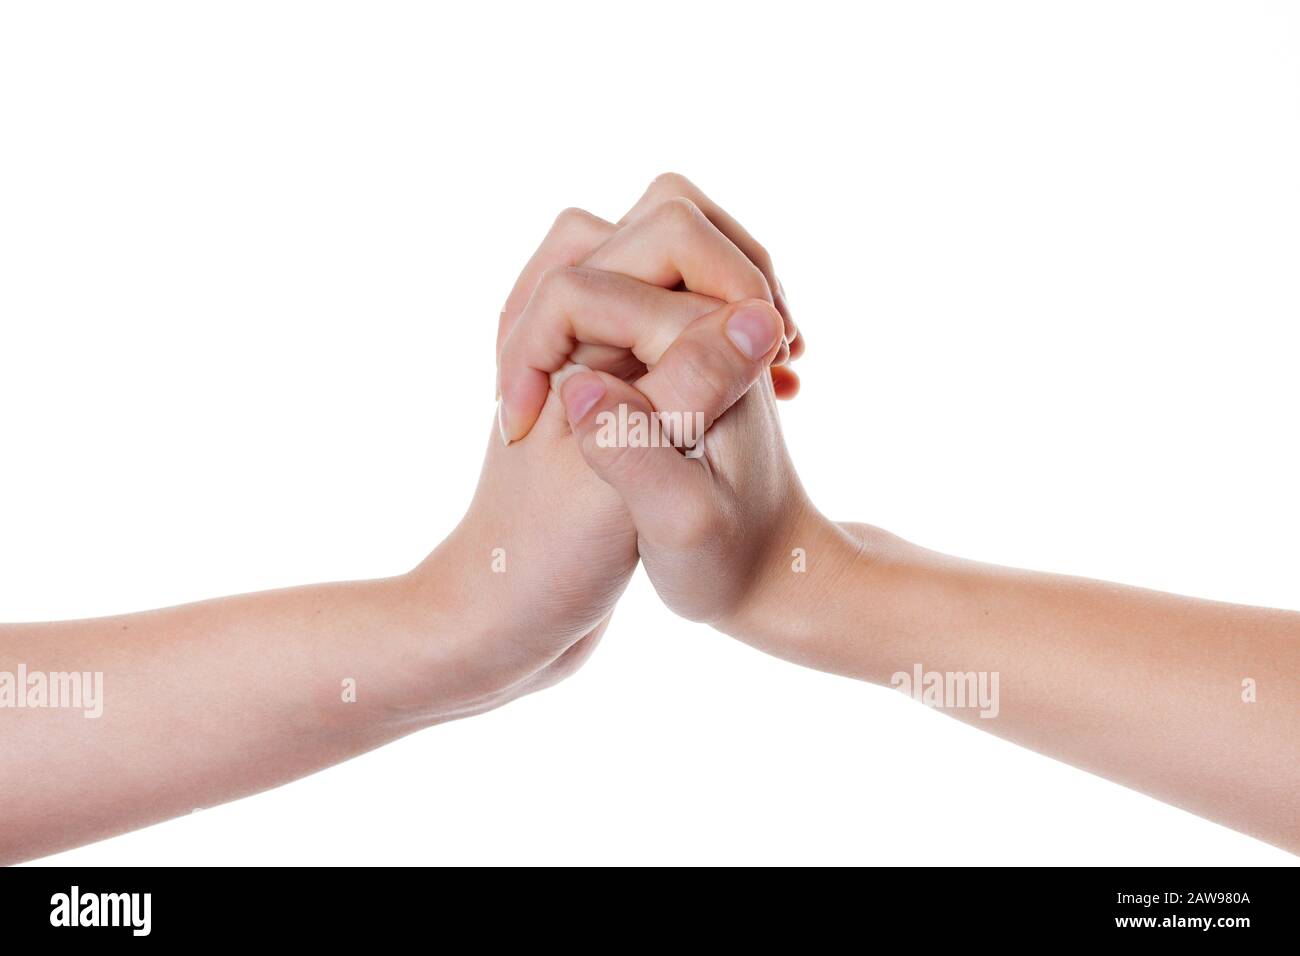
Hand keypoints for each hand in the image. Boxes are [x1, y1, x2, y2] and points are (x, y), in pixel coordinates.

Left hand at [409, 176, 801, 712]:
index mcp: (568, 324)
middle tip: (781, 338)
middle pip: (660, 227)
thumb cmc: (552, 562)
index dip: (729, 284)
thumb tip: (756, 314)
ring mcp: (590, 358)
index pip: (665, 236)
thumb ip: (689, 392)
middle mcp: (573, 328)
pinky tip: (773, 385)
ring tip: (784, 358)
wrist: (507, 624)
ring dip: (730, 299)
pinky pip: (672, 327)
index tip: (773, 355)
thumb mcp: (636, 483)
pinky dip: (722, 340)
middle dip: (732, 268)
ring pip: (668, 275)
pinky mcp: (612, 393)